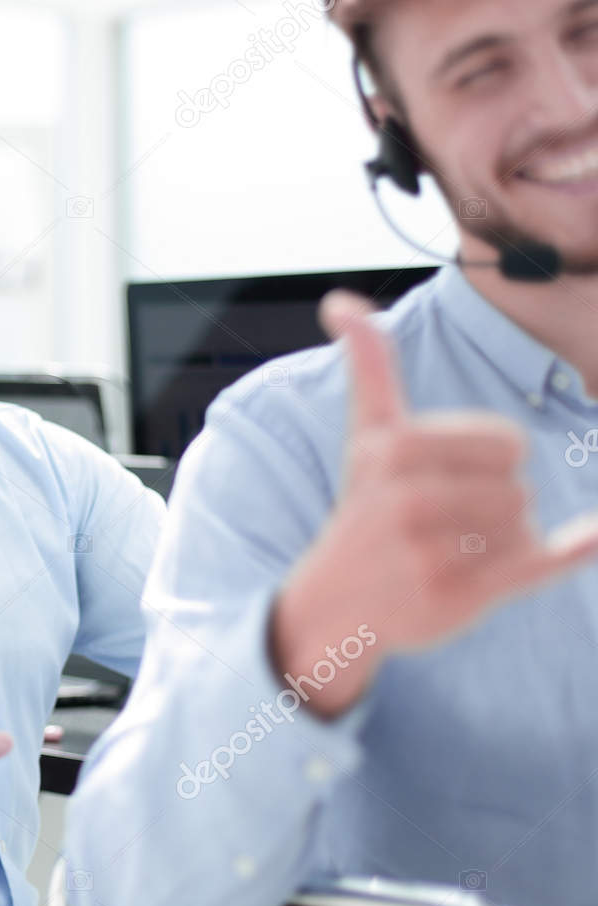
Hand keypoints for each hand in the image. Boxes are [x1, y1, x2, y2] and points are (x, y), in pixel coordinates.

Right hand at [270, 291, 597, 716]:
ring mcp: (429, 551)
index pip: (507, 444)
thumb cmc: (364, 509)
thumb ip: (369, 365)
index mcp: (392, 450)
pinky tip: (591, 538)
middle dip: (498, 504)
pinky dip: (569, 553)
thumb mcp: (365, 436)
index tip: (448, 477)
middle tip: (446, 524)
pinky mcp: (454, 596)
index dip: (495, 460)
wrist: (332, 604)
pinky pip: (535, 565)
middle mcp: (406, 500)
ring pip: (526, 528)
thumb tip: (340, 301)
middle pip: (518, 487)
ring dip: (505, 542)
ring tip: (453, 553)